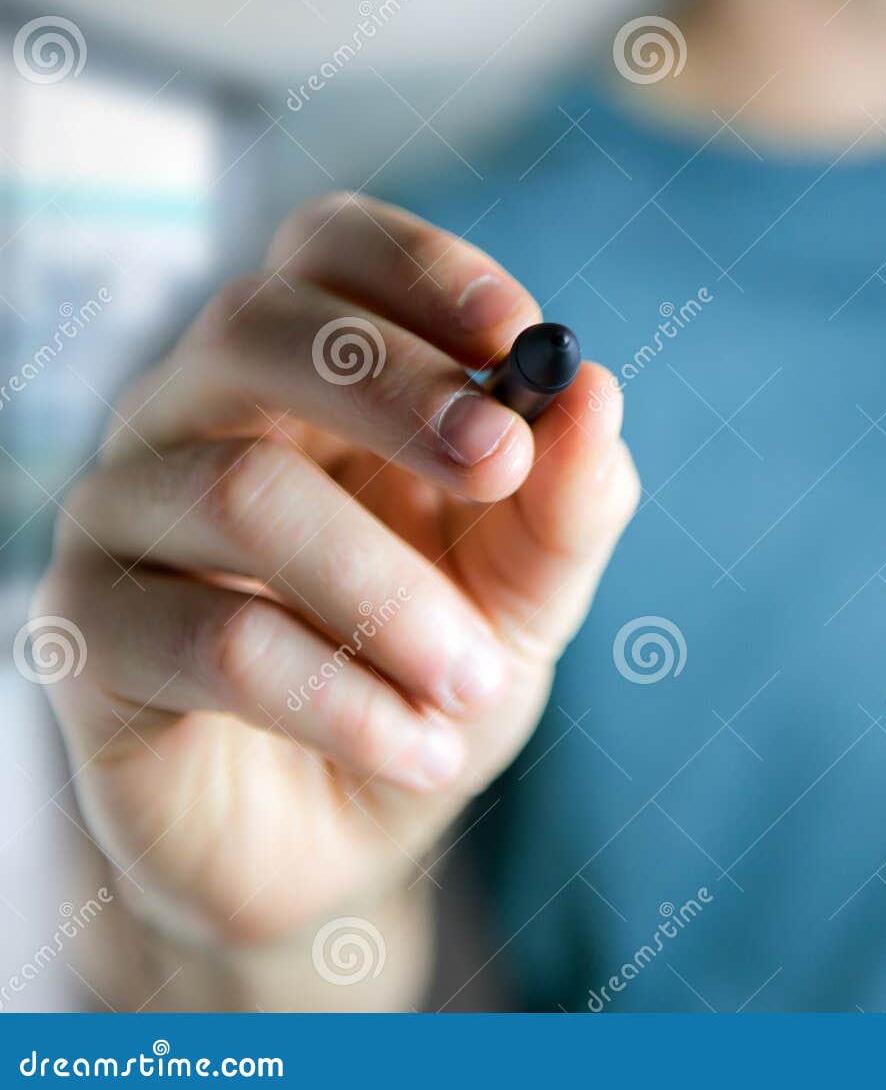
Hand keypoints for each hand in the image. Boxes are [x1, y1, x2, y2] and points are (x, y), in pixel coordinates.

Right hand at [31, 192, 637, 951]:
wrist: (340, 839)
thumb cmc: (426, 680)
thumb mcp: (526, 596)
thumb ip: (565, 503)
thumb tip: (593, 392)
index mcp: (308, 379)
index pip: (329, 251)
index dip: (420, 271)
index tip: (517, 336)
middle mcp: (194, 419)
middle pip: (257, 326)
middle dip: (397, 387)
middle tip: (502, 469)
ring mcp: (124, 518)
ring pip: (241, 490)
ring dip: (390, 593)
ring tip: (481, 683)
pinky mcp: (87, 638)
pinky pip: (215, 640)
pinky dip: (344, 700)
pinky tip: (423, 751)